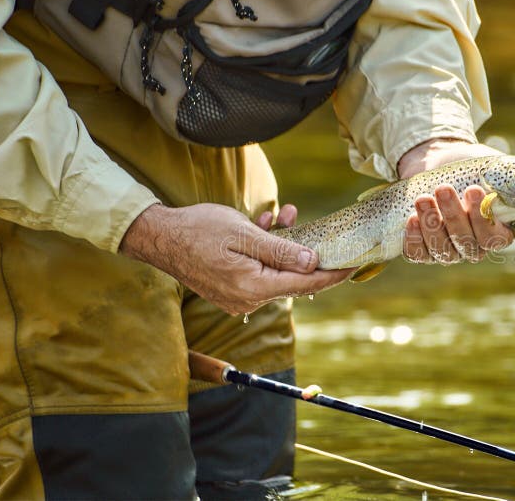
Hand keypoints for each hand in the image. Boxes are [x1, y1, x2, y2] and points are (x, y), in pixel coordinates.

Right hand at [120, 203, 353, 314]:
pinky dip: (266, 252)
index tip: (355, 264)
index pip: (306, 284)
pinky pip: (259, 272)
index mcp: (253, 286)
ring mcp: (238, 297)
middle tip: (323, 231)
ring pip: (276, 272)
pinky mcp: (231, 290)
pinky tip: (266, 225)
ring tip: (283, 215)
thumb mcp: (244, 234)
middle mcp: (248, 298)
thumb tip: (312, 262)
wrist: (159, 237)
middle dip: (307, 252)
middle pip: (293, 280)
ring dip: (284, 246)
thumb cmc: (198, 230)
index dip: (333, 274)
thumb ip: (281, 250)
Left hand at [397, 139, 514, 263]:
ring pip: (441, 249)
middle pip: (466, 243)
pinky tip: (412, 218)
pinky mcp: (421, 246)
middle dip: (454, 217)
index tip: (476, 190)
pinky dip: (414, 239)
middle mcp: (473, 247)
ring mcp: (447, 249)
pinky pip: (418, 254)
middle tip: (445, 190)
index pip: (494, 239)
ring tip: (424, 197)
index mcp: (496, 234)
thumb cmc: (478, 169)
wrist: (442, 159)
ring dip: (432, 223)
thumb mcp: (509, 175)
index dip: (483, 219)